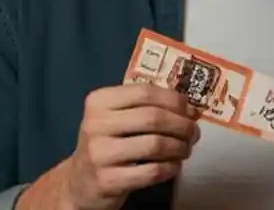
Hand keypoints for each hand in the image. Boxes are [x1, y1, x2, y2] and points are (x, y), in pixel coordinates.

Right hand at [21, 83, 200, 209]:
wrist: (79, 182)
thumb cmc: (106, 143)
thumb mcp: (115, 117)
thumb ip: (145, 106)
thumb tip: (189, 107)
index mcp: (99, 101)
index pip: (145, 92)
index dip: (175, 100)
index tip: (192, 110)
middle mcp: (95, 124)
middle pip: (153, 118)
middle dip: (182, 125)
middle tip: (194, 132)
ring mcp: (99, 154)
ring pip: (155, 145)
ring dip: (180, 147)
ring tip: (186, 149)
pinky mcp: (107, 181)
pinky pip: (151, 171)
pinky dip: (170, 168)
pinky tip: (174, 166)